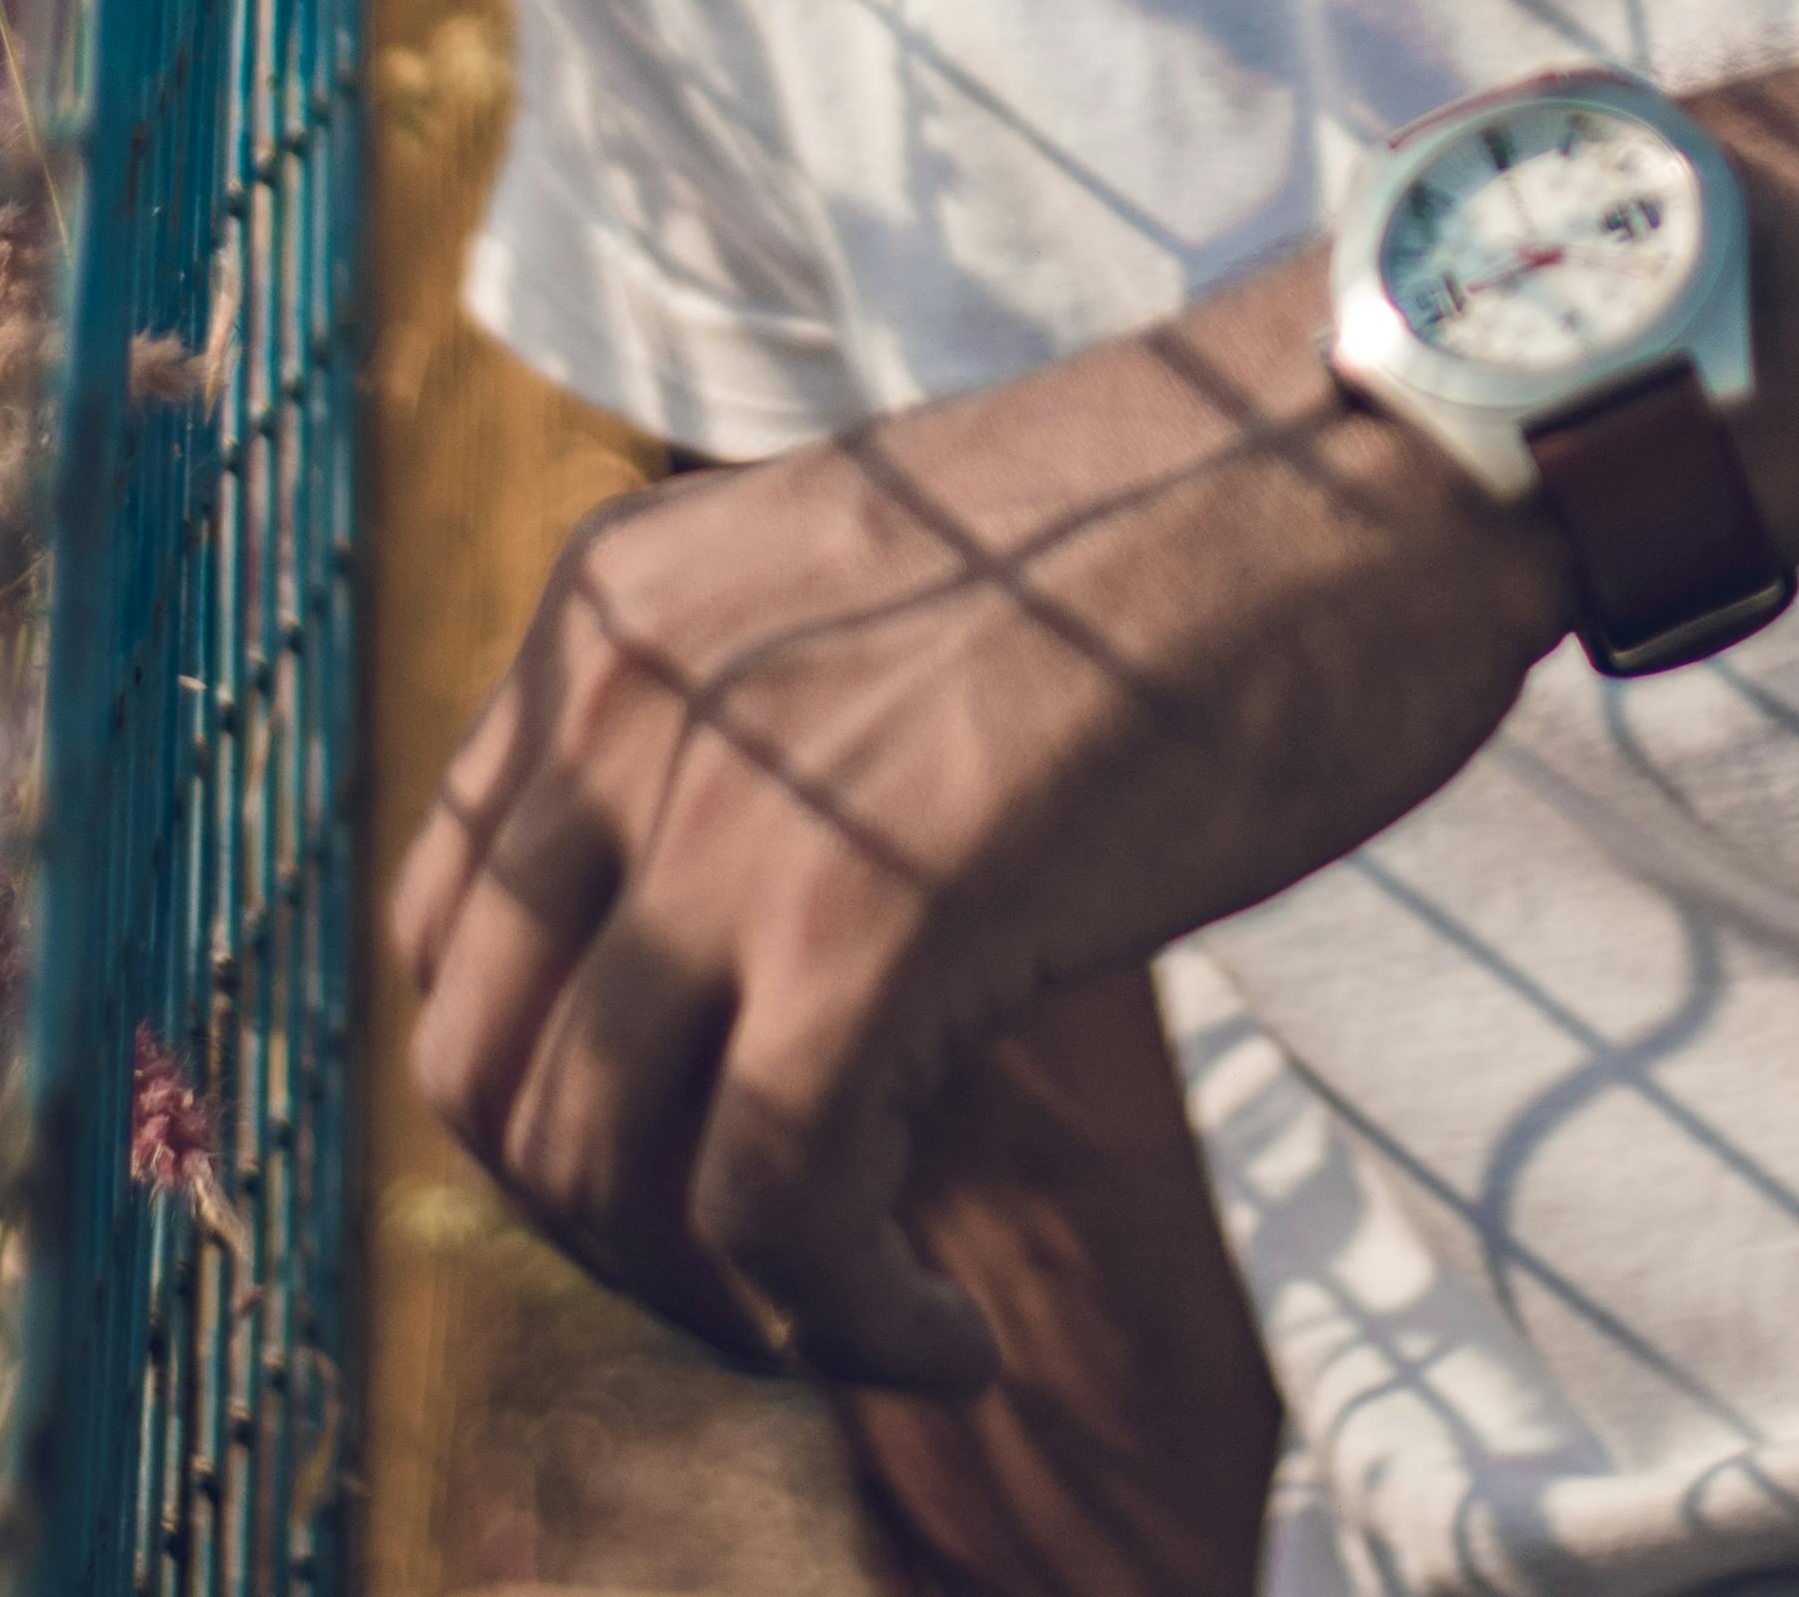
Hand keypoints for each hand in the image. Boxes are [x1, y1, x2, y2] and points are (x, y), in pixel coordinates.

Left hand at [389, 252, 1566, 1387]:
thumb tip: (684, 983)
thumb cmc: (1164, 536)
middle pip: (484, 1070)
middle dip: (607, 1228)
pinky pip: (771, 1217)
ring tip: (864, 1310)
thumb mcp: (857, 600)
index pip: (445, 924)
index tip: (678, 1166)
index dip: (536, 1094)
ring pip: (596, 1164)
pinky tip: (949, 1338)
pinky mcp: (868, 922)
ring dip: (722, 1300)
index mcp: (609, 606)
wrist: (1352, 459)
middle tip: (771, 1279)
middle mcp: (622, 694)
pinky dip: (842, 1326)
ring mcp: (732, 805)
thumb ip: (733, 736)